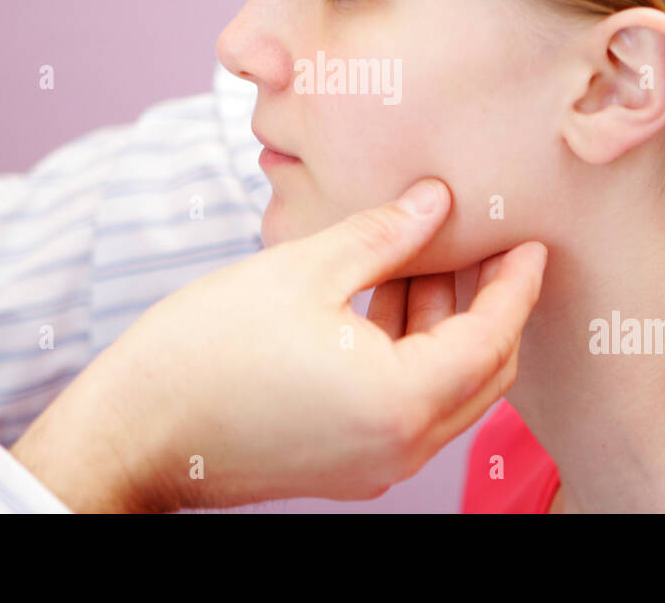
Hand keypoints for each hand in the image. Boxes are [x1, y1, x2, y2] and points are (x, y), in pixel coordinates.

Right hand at [11, 178, 546, 511]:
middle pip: (481, 371)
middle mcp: (399, 447)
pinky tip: (385, 292)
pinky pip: (404, 404)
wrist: (132, 432)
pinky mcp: (343, 463)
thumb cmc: (205, 350)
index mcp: (400, 401)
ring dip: (445, 323)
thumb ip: (382, 233)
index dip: (517, 283)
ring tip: (429, 251)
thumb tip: (435, 200)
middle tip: (489, 240)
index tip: (532, 239)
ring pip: (443, 388)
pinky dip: (409, 352)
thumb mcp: (302, 270)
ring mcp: (372, 464)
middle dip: (491, 302)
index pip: (493, 337)